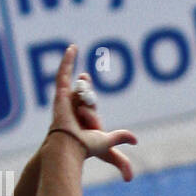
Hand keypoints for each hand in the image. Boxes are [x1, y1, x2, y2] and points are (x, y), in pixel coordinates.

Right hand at [49, 44, 137, 181]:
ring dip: (82, 88)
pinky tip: (73, 48)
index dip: (93, 107)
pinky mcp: (60, 93)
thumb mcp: (107, 140)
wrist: (71, 145)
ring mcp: (63, 101)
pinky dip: (67, 61)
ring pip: (79, 88)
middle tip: (86, 75)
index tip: (98, 113)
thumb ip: (120, 137)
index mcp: (79, 121)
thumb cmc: (85, 146)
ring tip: (79, 78)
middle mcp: (70, 111)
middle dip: (86, 90)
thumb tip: (135, 141)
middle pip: (85, 96)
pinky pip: (63, 74)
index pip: (91, 108)